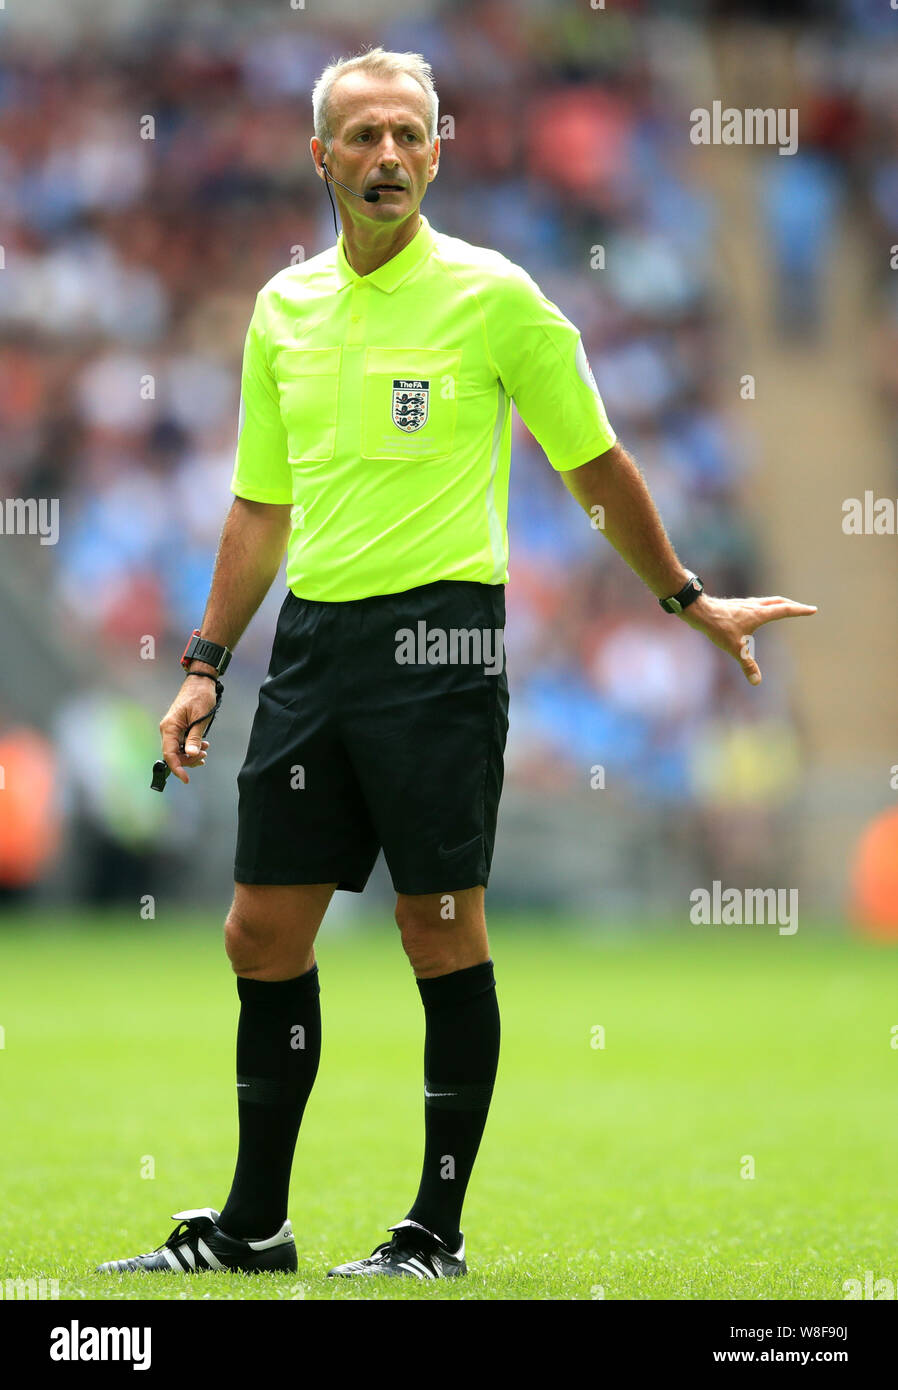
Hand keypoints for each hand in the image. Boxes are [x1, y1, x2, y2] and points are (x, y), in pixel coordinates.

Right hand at [158, 676, 215, 784]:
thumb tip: (191, 755)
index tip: (186, 779)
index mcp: (170, 727)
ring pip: (179, 750)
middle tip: (204, 755)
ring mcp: (172, 728)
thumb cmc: (200, 696)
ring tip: (205, 750)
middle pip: (174, 755)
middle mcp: (168, 729)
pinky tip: (202, 746)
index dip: (177, 768)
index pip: (169, 754)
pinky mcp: (178, 727)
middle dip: (188, 760)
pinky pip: (182, 743)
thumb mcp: (200, 719)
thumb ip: (195, 738)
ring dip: (191, 754)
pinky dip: (191, 747)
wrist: (200, 682)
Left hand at [679, 592, 816, 685]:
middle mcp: (754, 606)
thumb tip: (757, 682)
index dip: (800, 610)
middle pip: (779, 602)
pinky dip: (764, 606)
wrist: (700, 611)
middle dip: (793, 605)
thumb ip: (747, 665)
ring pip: (767, 601)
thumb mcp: (735, 649)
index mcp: (759, 614)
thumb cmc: (718, 627)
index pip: (785, 610)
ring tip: (784, 608)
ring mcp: (745, 604)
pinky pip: (756, 604)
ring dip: (779, 604)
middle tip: (803, 608)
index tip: (813, 610)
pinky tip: (758, 612)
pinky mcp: (736, 606)